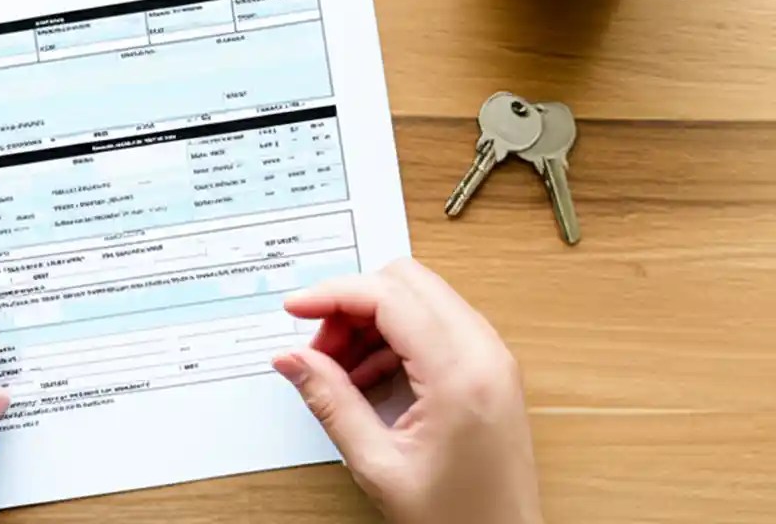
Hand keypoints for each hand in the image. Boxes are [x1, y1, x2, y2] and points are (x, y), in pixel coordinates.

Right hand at [272, 259, 542, 523]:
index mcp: (461, 374)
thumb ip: (330, 402)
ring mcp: (492, 358)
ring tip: (338, 373)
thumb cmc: (456, 519)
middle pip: (407, 282)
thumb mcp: (378, 465)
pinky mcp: (489, 368)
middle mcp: (486, 353)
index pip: (390, 296)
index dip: (334, 294)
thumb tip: (290, 359)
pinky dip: (393, 337)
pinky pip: (434, 325)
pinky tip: (367, 378)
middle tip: (319, 349)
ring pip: (420, 298)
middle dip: (352, 304)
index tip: (294, 309)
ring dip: (370, 320)